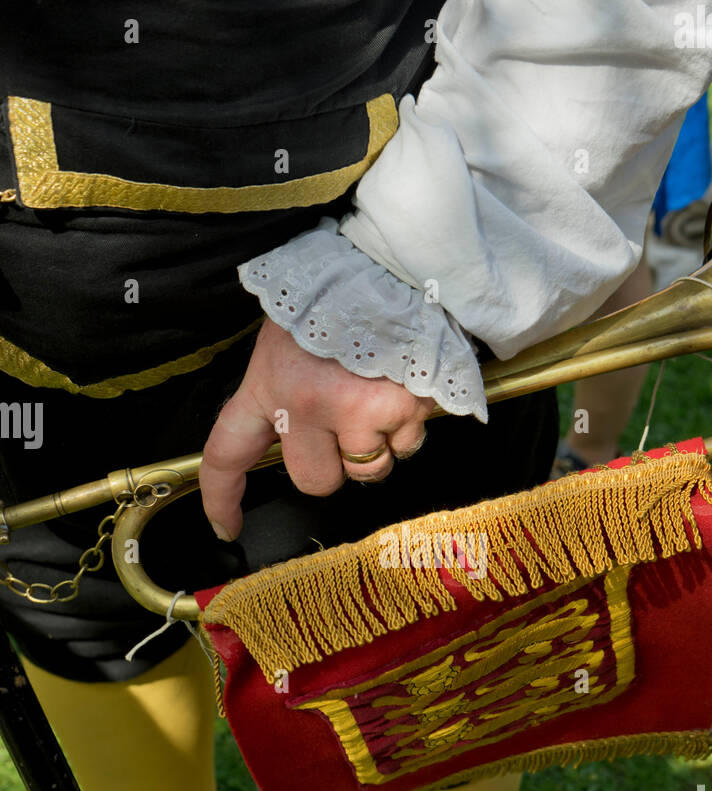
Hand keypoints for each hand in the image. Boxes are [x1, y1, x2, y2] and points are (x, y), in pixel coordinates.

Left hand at [200, 317, 434, 539]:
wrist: (394, 264)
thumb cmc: (344, 298)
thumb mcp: (290, 337)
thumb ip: (283, 390)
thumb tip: (295, 444)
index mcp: (266, 383)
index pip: (226, 452)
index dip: (221, 497)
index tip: (224, 527)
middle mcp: (302, 404)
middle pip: (314, 481)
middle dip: (337, 463)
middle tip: (350, 421)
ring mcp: (352, 412)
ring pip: (368, 470)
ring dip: (380, 444)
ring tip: (382, 393)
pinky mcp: (398, 412)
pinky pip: (406, 447)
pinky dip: (411, 426)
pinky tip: (406, 386)